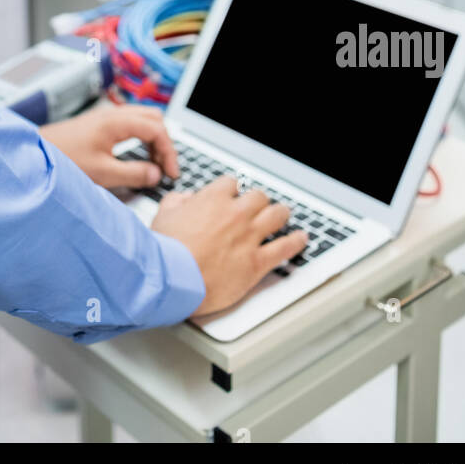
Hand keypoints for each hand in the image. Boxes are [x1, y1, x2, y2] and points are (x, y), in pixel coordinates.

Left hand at [40, 104, 178, 189]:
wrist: (33, 155)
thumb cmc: (63, 161)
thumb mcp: (102, 173)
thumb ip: (132, 174)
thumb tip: (155, 175)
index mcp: (116, 122)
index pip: (157, 129)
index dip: (169, 152)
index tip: (171, 173)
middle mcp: (113, 114)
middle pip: (153, 118)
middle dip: (164, 141)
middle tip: (165, 166)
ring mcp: (105, 117)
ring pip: (142, 119)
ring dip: (152, 139)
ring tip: (153, 164)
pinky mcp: (98, 124)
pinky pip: (130, 124)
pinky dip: (140, 138)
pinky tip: (136, 156)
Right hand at [152, 177, 307, 318]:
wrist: (172, 280)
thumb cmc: (165, 251)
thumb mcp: (163, 215)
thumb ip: (178, 202)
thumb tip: (187, 199)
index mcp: (213, 199)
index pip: (231, 184)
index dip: (231, 191)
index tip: (230, 197)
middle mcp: (235, 214)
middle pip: (258, 197)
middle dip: (257, 201)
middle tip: (257, 207)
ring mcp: (249, 237)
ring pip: (276, 216)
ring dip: (280, 214)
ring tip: (283, 215)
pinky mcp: (257, 262)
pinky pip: (285, 248)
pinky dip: (295, 242)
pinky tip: (301, 239)